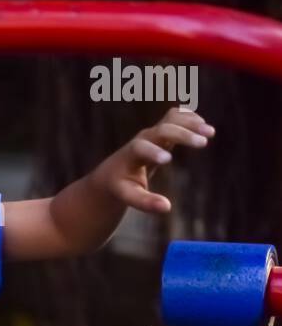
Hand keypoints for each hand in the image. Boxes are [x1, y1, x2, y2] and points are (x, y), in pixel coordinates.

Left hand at [96, 107, 214, 213]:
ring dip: (191, 123)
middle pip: (162, 129)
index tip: (168, 160)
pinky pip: (175, 117)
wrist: (114, 171)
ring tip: (210, 132)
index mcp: (131, 154)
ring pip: (171, 119)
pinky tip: (203, 125)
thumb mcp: (128, 197)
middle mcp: (143, 138)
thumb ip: (145, 202)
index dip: (153, 152)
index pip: (141, 148)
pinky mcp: (161, 131)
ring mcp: (153, 132)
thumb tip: (167, 207)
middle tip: (204, 142)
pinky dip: (189, 118)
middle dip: (182, 134)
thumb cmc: (120, 186)